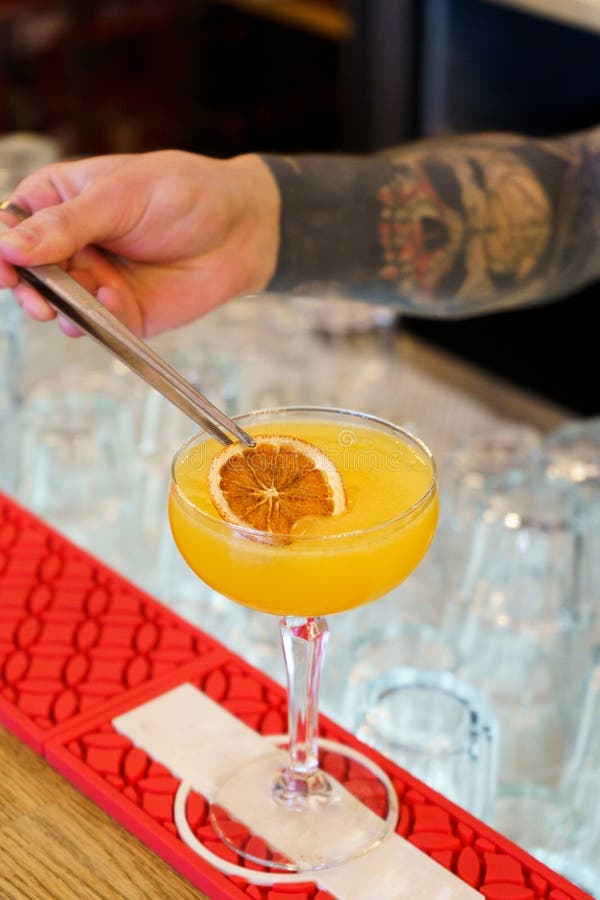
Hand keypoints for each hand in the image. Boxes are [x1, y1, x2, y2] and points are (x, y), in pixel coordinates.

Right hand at [0, 150, 279, 335]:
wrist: (243, 229)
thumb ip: (67, 225)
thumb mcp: (121, 196)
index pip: (12, 225)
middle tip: (36, 300)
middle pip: (27, 271)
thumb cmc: (184, 194)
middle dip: (28, 289)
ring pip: (58, 303)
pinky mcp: (122, 310)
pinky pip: (97, 324)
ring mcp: (95, 278)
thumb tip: (11, 247)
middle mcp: (72, 242)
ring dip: (59, 309)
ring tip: (67, 308)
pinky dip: (99, 319)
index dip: (2, 249)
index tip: (5, 269)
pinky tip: (117, 301)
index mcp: (61, 200)